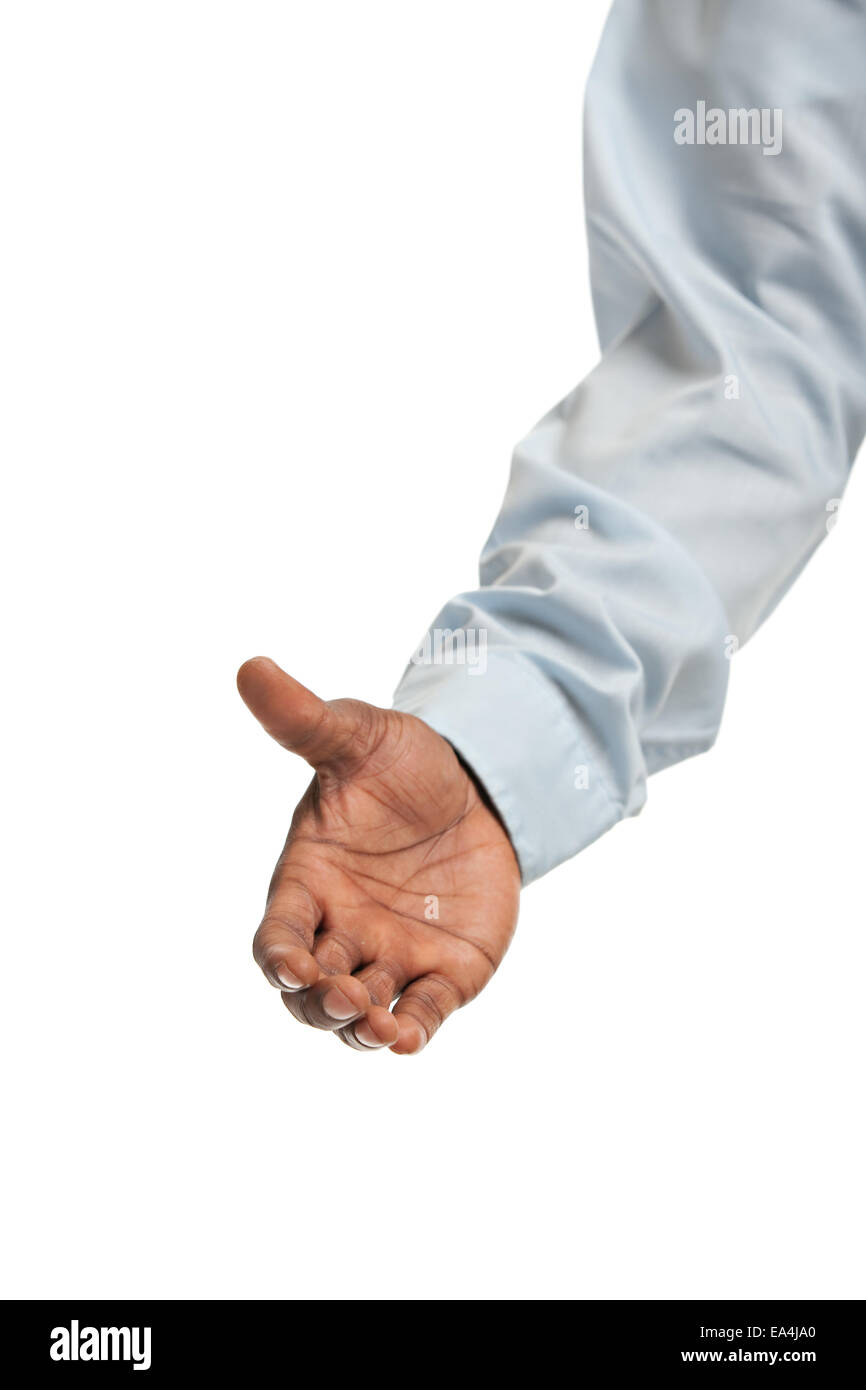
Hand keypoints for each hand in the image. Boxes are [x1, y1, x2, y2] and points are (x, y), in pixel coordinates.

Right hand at [237, 657, 520, 1052]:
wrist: (478, 785)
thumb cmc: (400, 763)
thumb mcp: (357, 737)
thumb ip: (306, 720)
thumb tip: (251, 667)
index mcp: (309, 882)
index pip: (278, 935)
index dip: (279, 957)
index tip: (293, 965)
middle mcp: (342, 929)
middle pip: (309, 992)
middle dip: (319, 1004)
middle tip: (343, 997)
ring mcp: (392, 956)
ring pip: (360, 1016)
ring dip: (361, 1028)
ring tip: (380, 1026)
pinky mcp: (445, 971)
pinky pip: (423, 1013)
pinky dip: (414, 1032)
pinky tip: (412, 1038)